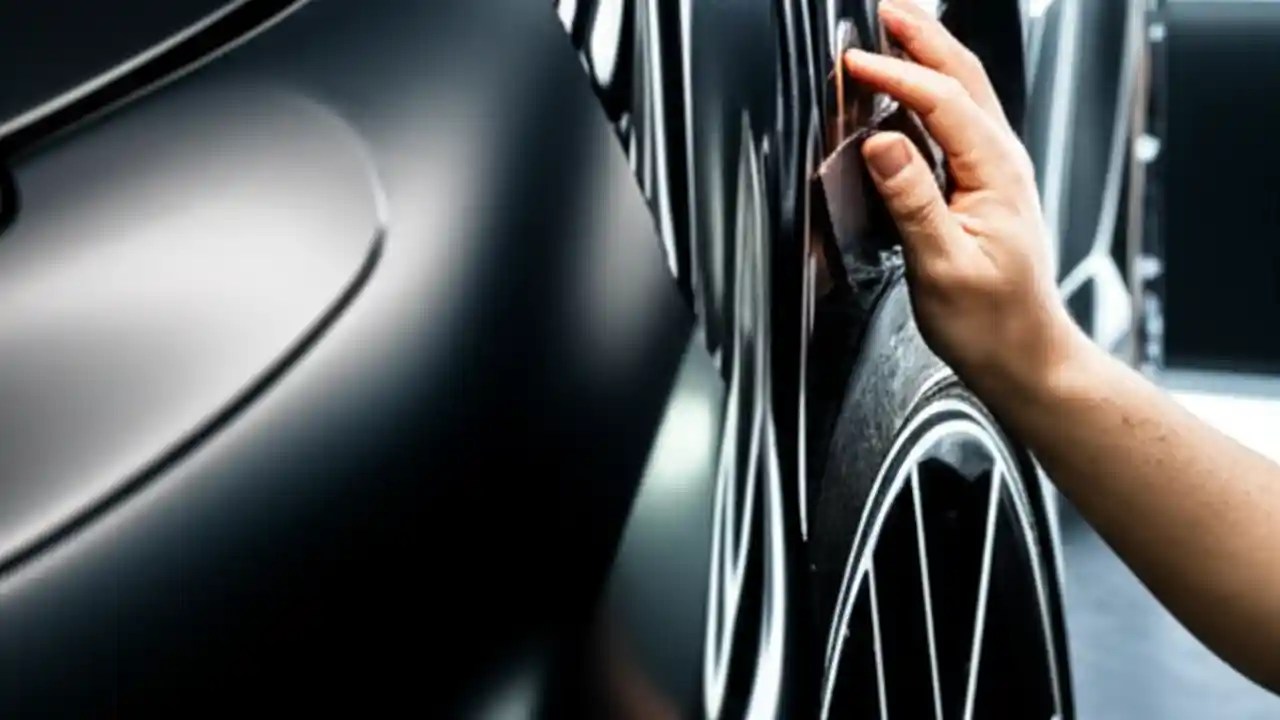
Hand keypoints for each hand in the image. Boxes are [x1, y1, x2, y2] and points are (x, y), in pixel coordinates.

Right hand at [843, 0, 1089, 399]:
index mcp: (997, 174)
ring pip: (964, 95)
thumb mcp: (942, 265)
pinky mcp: (982, 187)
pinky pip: (956, 123)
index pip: (943, 102)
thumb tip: (882, 144)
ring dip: (930, 56)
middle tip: (887, 8)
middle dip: (925, 37)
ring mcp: (995, 173)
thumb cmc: (990, 322)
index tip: (854, 61)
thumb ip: (913, 201)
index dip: (897, 74)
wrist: (1023, 355)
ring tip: (896, 32)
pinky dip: (929, 93)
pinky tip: (907, 94)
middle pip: (965, 78)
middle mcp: (1002, 163)